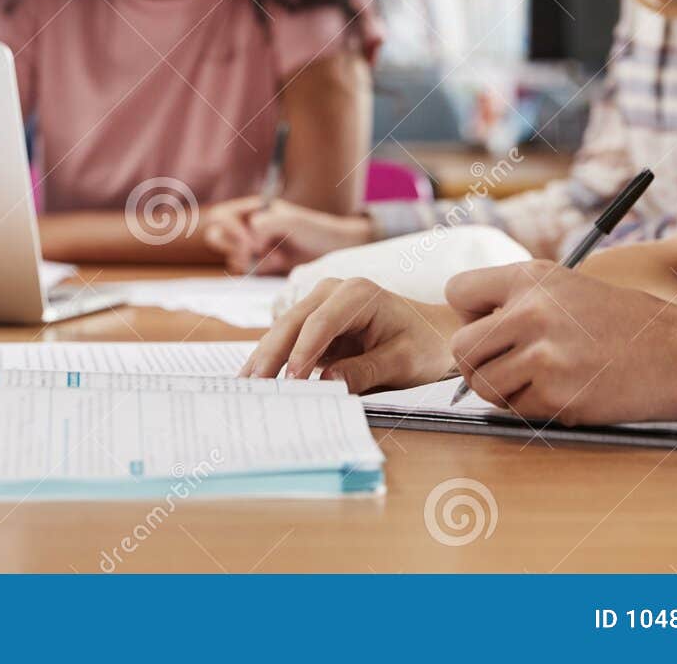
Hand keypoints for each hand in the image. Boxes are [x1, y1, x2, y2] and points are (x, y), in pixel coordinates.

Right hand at [202, 197, 372, 273]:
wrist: (332, 249)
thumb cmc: (315, 228)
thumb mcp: (294, 221)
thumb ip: (269, 223)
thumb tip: (250, 233)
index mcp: (252, 208)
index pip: (221, 216)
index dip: (231, 230)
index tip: (252, 242)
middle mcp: (247, 225)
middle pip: (216, 236)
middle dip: (234, 246)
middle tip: (257, 251)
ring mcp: (251, 245)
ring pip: (231, 256)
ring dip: (252, 259)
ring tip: (278, 255)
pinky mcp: (259, 263)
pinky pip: (245, 269)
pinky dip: (260, 268)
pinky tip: (280, 262)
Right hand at [239, 277, 461, 391]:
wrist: (433, 335)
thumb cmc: (423, 345)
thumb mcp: (403, 362)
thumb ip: (366, 371)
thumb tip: (328, 382)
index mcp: (359, 294)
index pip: (322, 321)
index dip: (303, 351)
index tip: (291, 380)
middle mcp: (334, 291)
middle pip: (294, 322)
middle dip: (272, 353)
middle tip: (252, 384)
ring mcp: (320, 305)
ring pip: (284, 330)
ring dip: (265, 357)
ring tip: (243, 385)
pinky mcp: (314, 323)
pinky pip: (289, 341)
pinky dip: (274, 359)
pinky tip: (255, 380)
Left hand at [445, 260, 676, 424]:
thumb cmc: (626, 323)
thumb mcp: (569, 287)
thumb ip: (518, 300)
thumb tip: (469, 330)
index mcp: (531, 276)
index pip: (457, 292)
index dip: (469, 315)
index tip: (491, 326)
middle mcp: (531, 310)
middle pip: (460, 348)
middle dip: (478, 364)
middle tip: (508, 366)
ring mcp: (543, 354)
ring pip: (483, 386)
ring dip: (504, 391)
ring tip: (541, 380)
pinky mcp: (557, 394)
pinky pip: (517, 410)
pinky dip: (535, 409)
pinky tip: (567, 392)